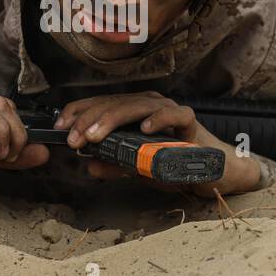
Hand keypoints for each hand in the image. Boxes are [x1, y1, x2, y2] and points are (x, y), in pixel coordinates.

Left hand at [54, 91, 262, 195]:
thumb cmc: (179, 163)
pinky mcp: (190, 122)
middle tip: (71, 137)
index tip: (58, 128)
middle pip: (114, 104)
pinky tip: (143, 129)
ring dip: (112, 120)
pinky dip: (159, 120)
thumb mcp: (140, 168)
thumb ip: (116, 165)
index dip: (78, 112)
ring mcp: (170, 111)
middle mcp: (150, 106)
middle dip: (88, 119)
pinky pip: (174, 115)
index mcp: (135, 112)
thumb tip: (89, 166)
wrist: (217, 171)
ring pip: (137, 106)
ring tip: (94, 135)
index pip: (101, 104)